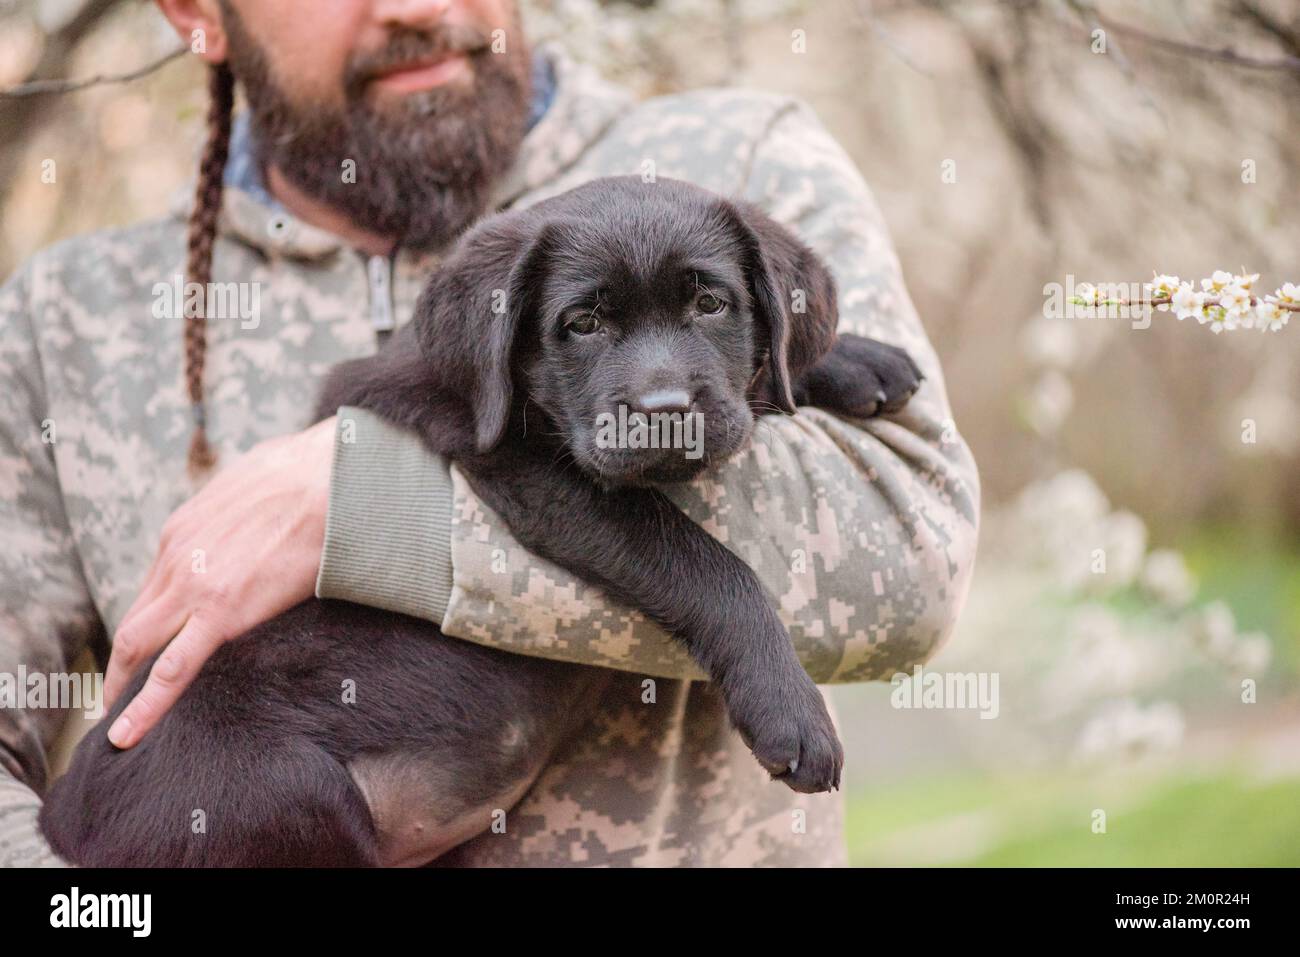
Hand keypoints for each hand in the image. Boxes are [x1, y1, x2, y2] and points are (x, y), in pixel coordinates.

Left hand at [104, 417, 336, 747]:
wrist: (332, 478)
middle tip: (114, 695)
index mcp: (185, 528)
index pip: (156, 587)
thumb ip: (240, 510)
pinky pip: (173, 668)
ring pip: (140, 646)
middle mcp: (176, 556)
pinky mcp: (221, 612)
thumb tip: (260, 513)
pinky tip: (129, 732)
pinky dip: (145, 704)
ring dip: (123, 684)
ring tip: (116, 720)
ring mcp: (193, 585)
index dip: (150, 621)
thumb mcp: (253, 484)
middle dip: (120, 662)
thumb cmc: (308, 473)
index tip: (149, 646)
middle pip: (135, 621)